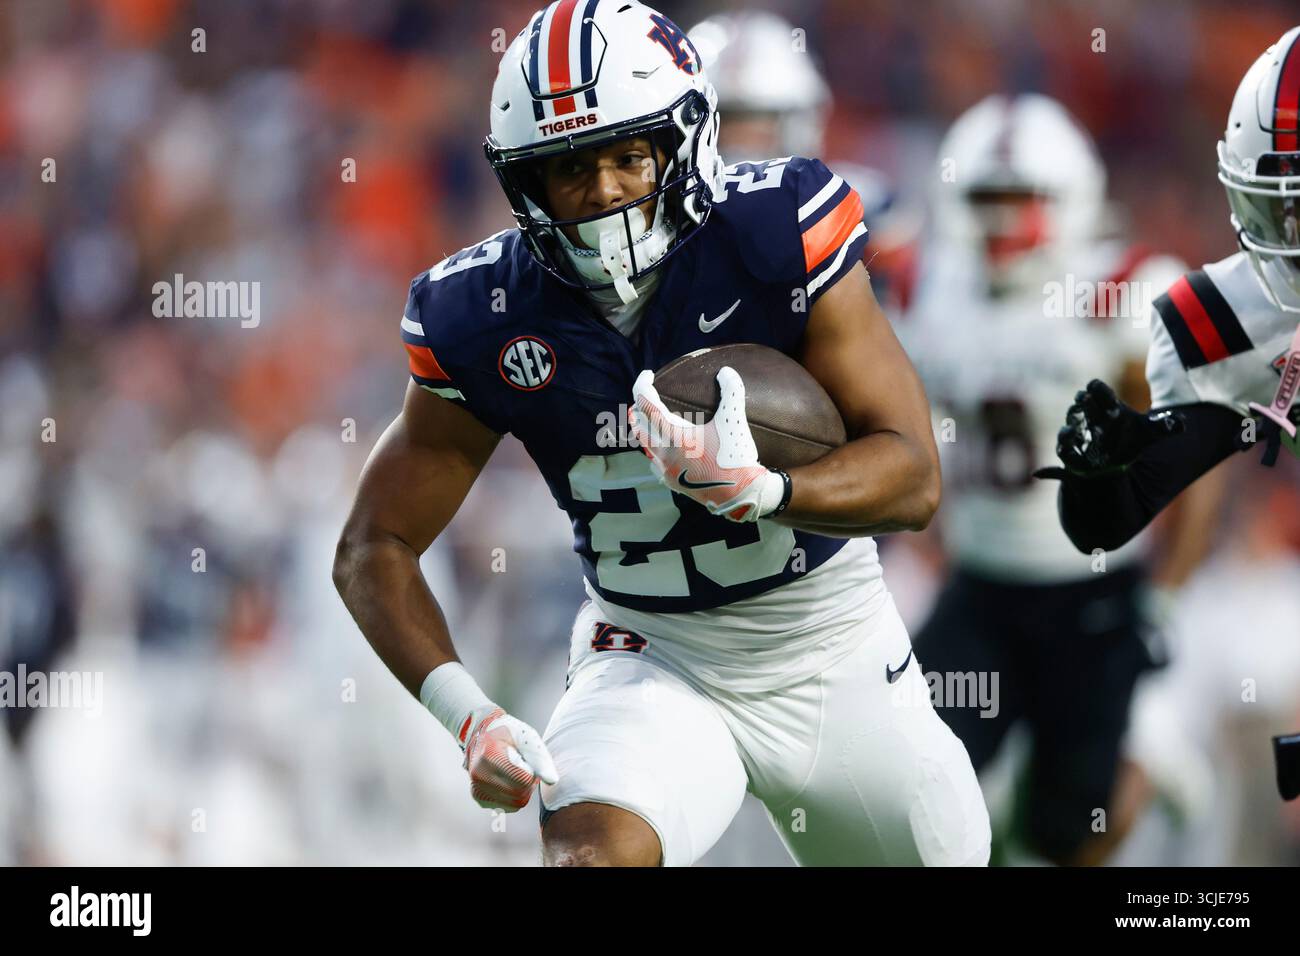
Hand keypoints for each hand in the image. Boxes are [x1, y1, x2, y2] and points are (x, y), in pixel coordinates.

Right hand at [461, 705, 557, 810]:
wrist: (481, 735)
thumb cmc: (507, 733)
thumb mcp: (526, 736)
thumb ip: (540, 757)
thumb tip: (552, 780)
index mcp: (490, 756)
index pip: (523, 779)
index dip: (532, 770)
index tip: (526, 759)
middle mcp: (480, 775)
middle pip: (520, 793)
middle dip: (529, 781)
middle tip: (524, 765)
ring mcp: (478, 789)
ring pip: (517, 802)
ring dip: (523, 789)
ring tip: (516, 771)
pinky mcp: (480, 798)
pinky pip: (509, 805)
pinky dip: (515, 795)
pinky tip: (509, 779)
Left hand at [628, 366, 786, 521]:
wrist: (741, 494)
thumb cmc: (736, 456)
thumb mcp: (735, 420)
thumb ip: (732, 391)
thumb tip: (726, 371)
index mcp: (674, 435)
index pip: (646, 405)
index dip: (642, 385)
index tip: (648, 374)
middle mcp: (663, 453)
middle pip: (638, 425)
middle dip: (640, 407)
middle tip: (648, 396)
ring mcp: (665, 470)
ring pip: (644, 445)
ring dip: (645, 429)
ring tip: (654, 419)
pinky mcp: (671, 483)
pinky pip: (654, 462)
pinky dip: (654, 449)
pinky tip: (665, 447)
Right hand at [1035, 379, 1183, 479]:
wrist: (1114, 459)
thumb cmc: (1130, 442)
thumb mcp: (1151, 434)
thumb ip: (1167, 426)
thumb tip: (1182, 424)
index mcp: (1106, 410)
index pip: (1099, 393)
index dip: (1096, 390)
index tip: (1092, 387)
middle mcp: (1089, 421)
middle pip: (1082, 409)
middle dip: (1081, 406)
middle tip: (1082, 400)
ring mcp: (1078, 439)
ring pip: (1069, 432)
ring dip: (1067, 432)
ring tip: (1069, 432)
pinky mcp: (1071, 459)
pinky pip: (1061, 460)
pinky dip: (1051, 468)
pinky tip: (1039, 472)